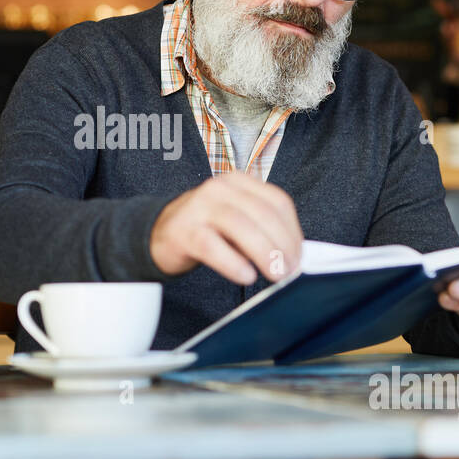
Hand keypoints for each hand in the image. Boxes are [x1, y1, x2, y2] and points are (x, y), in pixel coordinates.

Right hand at [149, 173, 302, 284]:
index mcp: (238, 182)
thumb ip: (262, 228)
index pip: (277, 201)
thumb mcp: (236, 218)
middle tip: (290, 270)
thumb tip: (292, 255)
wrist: (159, 234)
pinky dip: (233, 263)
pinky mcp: (184, 231)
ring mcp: (199, 208)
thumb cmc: (205, 228)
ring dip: (264, 253)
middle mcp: (219, 189)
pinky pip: (212, 246)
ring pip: (240, 226)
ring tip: (275, 275)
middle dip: (282, 245)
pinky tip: (246, 276)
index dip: (293, 230)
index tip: (299, 255)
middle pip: (262, 213)